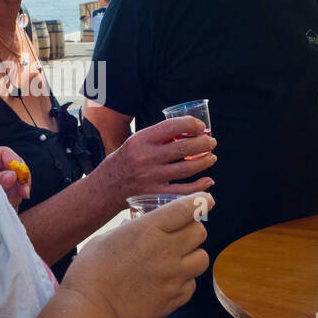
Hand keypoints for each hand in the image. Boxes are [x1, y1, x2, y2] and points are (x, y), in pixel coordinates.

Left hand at [0, 145, 30, 208]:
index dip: (14, 161)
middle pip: (14, 166)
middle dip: (21, 178)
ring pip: (16, 181)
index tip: (19, 174)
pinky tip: (12, 204)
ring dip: (19, 190)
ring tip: (15, 200)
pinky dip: (16, 199)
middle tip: (24, 193)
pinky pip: (14, 194)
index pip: (4, 154)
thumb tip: (12, 175)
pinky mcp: (2, 195)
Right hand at [62, 193, 212, 317]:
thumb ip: (127, 230)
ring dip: (193, 255)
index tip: (206, 200)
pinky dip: (184, 280)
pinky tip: (169, 280)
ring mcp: (173, 276)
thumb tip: (135, 226)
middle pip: (200, 232)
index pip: (186, 209)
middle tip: (182, 233)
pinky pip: (192, 284)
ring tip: (178, 258)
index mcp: (148, 230)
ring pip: (202, 258)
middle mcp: (166, 251)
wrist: (92, 311)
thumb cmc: (90, 272)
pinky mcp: (174, 298)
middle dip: (193, 229)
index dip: (200, 201)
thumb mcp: (105, 238)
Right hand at [95, 116, 215, 207]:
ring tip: (211, 157)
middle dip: (203, 143)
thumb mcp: (134, 143)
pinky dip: (199, 186)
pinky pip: (184, 191)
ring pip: (187, 168)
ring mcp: (152, 177)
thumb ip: (156, 138)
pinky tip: (208, 181)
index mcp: (141, 140)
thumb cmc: (123, 163)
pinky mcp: (156, 194)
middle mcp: (146, 157)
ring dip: (205, 162)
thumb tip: (186, 132)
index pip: (171, 126)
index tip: (201, 127)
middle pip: (183, 147)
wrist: (105, 189)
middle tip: (211, 143)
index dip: (191, 124)